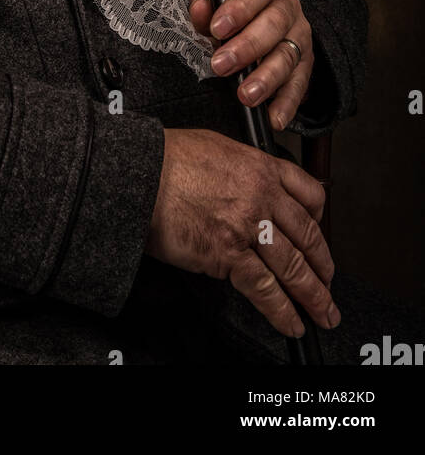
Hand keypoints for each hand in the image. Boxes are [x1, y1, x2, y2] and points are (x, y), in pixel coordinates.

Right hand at [145, 127, 339, 337]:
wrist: (140, 172)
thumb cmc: (167, 158)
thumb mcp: (216, 146)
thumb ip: (241, 167)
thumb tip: (247, 185)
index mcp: (260, 166)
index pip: (309, 194)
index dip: (320, 222)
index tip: (320, 237)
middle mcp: (261, 195)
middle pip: (308, 236)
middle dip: (324, 267)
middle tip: (330, 285)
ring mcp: (248, 226)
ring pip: (294, 267)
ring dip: (313, 296)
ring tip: (322, 313)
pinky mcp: (228, 254)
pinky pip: (265, 289)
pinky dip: (281, 311)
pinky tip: (291, 322)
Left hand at [189, 0, 313, 130]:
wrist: (263, 16)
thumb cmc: (235, 8)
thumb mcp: (217, 1)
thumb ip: (206, 5)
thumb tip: (200, 10)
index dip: (237, 9)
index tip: (216, 29)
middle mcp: (287, 7)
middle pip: (273, 25)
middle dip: (246, 47)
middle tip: (221, 65)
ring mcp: (300, 36)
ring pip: (287, 56)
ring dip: (266, 79)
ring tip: (246, 96)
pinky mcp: (306, 63)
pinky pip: (300, 84)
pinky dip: (287, 103)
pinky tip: (274, 118)